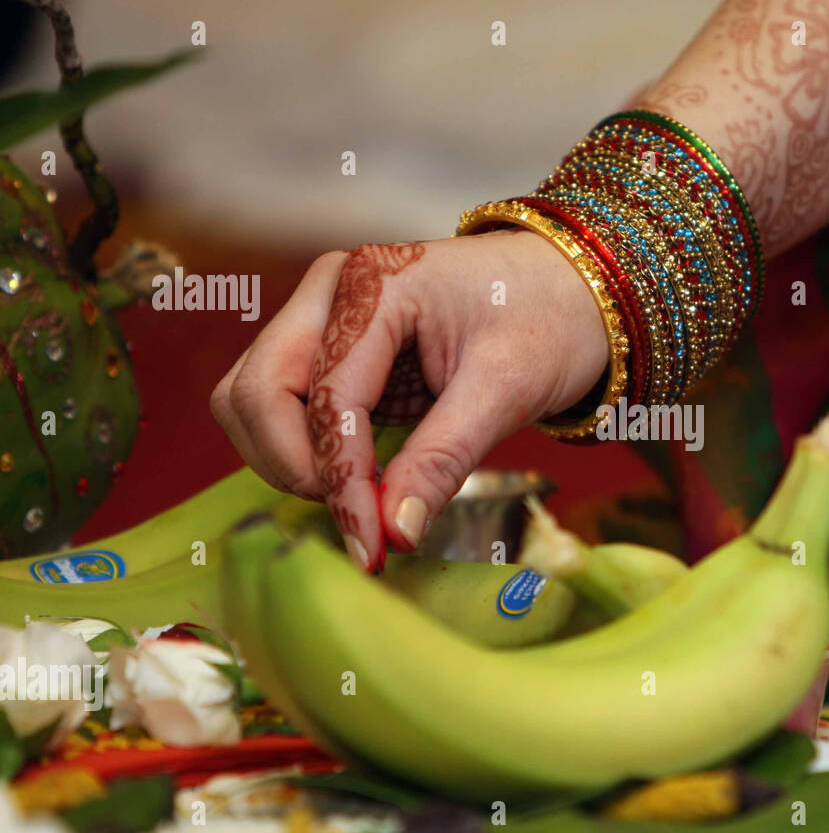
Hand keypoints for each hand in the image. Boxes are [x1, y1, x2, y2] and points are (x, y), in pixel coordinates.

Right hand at [211, 229, 608, 569]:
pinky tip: (359, 481)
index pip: (326, 397)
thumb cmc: (548, 320)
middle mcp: (329, 291)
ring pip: (252, 402)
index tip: (371, 548)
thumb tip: (393, 533)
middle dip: (295, 468)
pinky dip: (304, 452)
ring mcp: (321, 316)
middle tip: (360, 519)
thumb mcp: (506, 389)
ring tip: (362, 498)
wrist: (571, 290)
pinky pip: (282, 407)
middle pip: (254, 393)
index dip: (340, 481)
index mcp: (374, 283)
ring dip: (289, 461)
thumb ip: (443, 458)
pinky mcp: (328, 350)